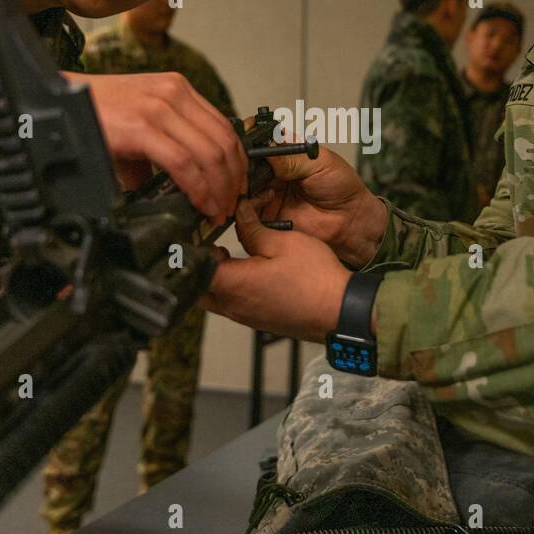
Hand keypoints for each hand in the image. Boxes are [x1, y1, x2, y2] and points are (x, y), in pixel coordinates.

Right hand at [64, 71, 246, 225]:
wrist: (58, 103)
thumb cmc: (97, 113)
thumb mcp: (140, 123)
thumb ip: (166, 147)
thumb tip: (183, 186)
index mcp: (177, 90)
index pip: (225, 127)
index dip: (238, 163)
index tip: (237, 187)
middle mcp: (173, 94)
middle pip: (224, 142)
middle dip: (233, 181)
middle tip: (229, 206)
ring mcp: (158, 108)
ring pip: (210, 154)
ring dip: (219, 189)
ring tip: (216, 210)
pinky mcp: (141, 127)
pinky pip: (183, 163)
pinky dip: (198, 188)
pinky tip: (199, 203)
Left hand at [201, 201, 350, 340]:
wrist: (341, 312)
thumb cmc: (315, 279)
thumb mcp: (283, 242)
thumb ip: (253, 228)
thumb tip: (239, 212)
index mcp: (233, 285)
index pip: (194, 268)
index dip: (192, 248)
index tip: (197, 232)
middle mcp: (234, 306)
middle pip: (199, 288)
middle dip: (201, 266)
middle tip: (212, 244)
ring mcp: (246, 317)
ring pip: (216, 297)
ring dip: (218, 277)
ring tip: (231, 254)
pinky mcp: (259, 321)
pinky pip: (235, 304)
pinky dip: (234, 288)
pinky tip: (251, 271)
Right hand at [250, 146, 387, 267]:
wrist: (351, 221)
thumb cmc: (343, 188)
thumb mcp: (318, 162)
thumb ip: (290, 157)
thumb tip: (266, 150)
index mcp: (284, 154)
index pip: (258, 145)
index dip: (248, 144)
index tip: (243, 145)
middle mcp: (272, 174)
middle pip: (244, 167)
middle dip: (243, 168)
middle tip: (247, 169)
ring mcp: (267, 195)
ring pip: (242, 189)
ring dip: (245, 188)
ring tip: (261, 187)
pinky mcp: (267, 218)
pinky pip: (247, 214)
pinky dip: (249, 208)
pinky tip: (264, 201)